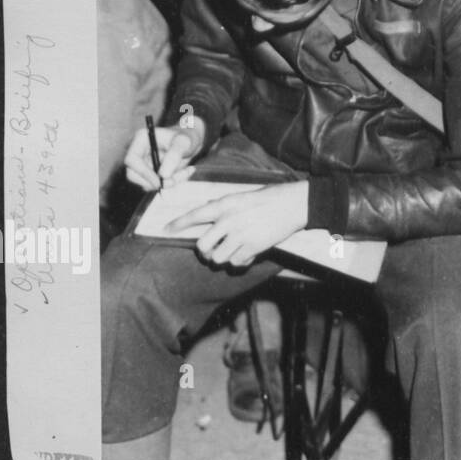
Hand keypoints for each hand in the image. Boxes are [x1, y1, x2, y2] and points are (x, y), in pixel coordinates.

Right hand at [124, 121, 206, 190]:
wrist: (190, 141)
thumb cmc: (187, 137)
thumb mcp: (184, 142)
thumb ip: (175, 155)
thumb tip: (163, 175)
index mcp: (141, 139)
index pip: (131, 160)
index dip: (143, 172)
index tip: (159, 181)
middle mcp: (137, 152)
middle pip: (133, 175)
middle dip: (154, 182)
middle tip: (174, 182)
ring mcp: (142, 164)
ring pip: (146, 183)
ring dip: (167, 183)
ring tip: (186, 172)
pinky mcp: (148, 173)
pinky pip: (155, 185)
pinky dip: (170, 183)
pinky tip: (184, 173)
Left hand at [167, 181, 309, 268]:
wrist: (295, 204)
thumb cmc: (271, 197)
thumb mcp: (243, 197)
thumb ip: (225, 209)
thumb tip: (209, 221)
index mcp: (226, 204)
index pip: (195, 215)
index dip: (178, 224)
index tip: (166, 229)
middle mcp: (229, 220)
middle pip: (202, 245)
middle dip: (206, 250)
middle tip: (213, 248)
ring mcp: (240, 235)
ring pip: (217, 258)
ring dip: (223, 257)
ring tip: (233, 250)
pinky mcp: (253, 247)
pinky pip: (236, 263)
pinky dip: (240, 261)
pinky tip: (247, 253)